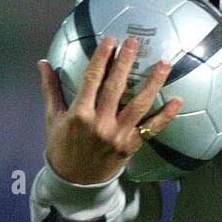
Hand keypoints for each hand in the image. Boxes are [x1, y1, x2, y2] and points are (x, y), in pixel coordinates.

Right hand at [38, 34, 182, 183]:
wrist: (75, 181)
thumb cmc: (62, 146)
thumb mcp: (53, 118)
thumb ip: (50, 89)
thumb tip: (43, 63)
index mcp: (80, 114)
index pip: (92, 79)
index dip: (102, 57)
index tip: (111, 40)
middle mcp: (100, 123)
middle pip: (116, 87)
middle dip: (126, 62)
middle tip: (134, 41)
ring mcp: (118, 135)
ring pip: (139, 104)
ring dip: (153, 83)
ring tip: (164, 63)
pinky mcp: (131, 145)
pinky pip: (151, 128)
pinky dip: (166, 115)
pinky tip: (178, 100)